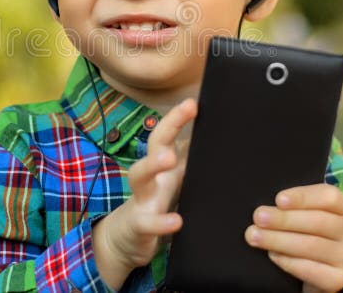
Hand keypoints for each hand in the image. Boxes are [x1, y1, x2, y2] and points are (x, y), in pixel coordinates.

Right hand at [92, 97, 196, 289]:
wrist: (128, 240)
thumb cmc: (157, 204)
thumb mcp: (175, 181)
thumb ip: (190, 161)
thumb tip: (215, 137)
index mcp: (161, 165)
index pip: (167, 134)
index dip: (178, 117)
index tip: (193, 101)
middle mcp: (150, 177)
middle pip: (153, 144)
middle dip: (169, 126)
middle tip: (187, 109)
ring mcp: (141, 198)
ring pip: (139, 175)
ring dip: (153, 164)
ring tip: (169, 158)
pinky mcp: (138, 226)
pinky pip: (147, 222)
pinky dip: (161, 222)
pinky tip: (176, 221)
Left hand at [244, 183, 342, 292]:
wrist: (318, 269)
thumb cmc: (305, 232)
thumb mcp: (304, 214)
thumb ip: (291, 207)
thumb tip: (265, 208)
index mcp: (342, 208)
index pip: (328, 196)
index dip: (303, 197)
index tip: (278, 199)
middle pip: (317, 221)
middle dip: (284, 219)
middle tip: (258, 217)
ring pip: (312, 245)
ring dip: (279, 240)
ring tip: (254, 236)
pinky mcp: (337, 278)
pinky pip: (310, 269)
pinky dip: (287, 261)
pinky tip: (272, 255)